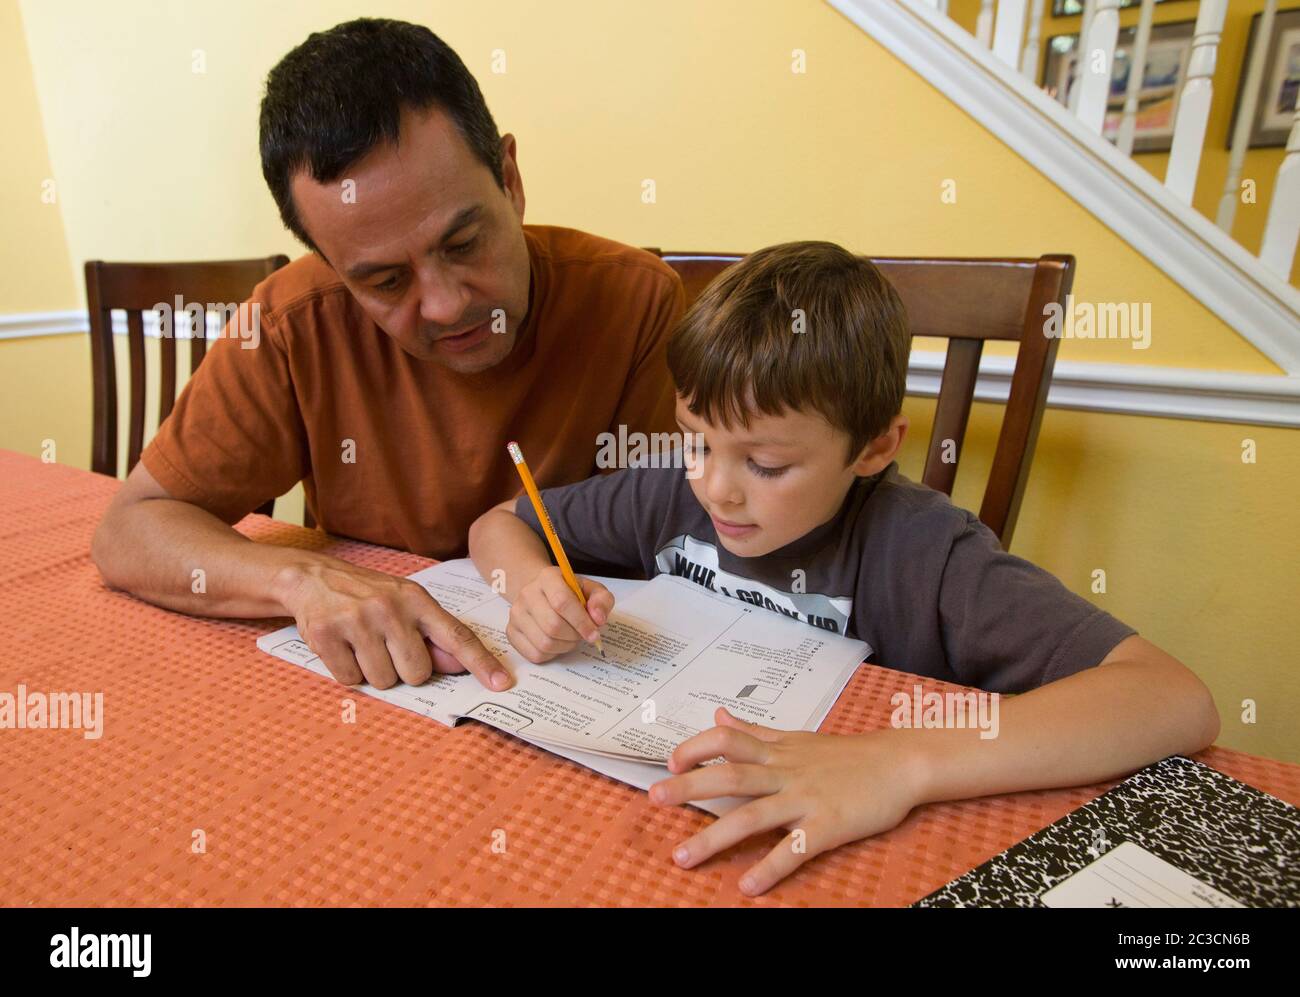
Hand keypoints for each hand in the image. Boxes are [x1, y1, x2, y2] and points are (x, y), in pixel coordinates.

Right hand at [274, 556, 510, 690]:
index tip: (502, 683)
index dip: (481, 663)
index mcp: (418, 600)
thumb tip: (458, 665)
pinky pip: (351, 680)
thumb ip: (432, 635)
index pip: (457, 636)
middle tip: (387, 648)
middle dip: (405, 671)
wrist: (314, 578)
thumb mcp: (405, 604)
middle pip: (417, 673)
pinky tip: (344, 648)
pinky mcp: (327, 636)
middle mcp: (391, 608)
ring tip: (363, 645)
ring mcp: (358, 621)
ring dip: (374, 672)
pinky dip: (348, 672)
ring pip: (384, 681)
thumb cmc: (369, 596)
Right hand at [506, 567, 613, 662]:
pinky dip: (552, 654)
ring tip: (570, 637)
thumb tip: (598, 619)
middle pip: (553, 625)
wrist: (544, 594)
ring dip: (565, 646)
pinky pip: (535, 654)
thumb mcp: (592, 590)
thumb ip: (601, 601)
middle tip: (582, 634)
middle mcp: (527, 594)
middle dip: (574, 635)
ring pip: (544, 643)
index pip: (562, 602)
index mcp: (548, 578)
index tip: (594, 634)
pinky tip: (557, 642)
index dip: (581, 622)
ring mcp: (516, 614)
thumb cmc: (571, 594)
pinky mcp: (511, 632)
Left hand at [649, 707, 927, 895]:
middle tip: (656, 798)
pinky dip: (769, 868)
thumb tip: (718, 714)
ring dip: (714, 838)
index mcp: (777, 750)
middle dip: (690, 786)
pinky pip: (793, 849)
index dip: (696, 747)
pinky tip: (747, 886)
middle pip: (730, 776)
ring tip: (683, 857)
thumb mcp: (796, 738)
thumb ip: (754, 731)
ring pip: (752, 816)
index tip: (670, 761)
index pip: (727, 739)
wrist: (899, 764)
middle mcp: (785, 772)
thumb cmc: (845, 755)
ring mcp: (806, 799)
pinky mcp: (827, 826)